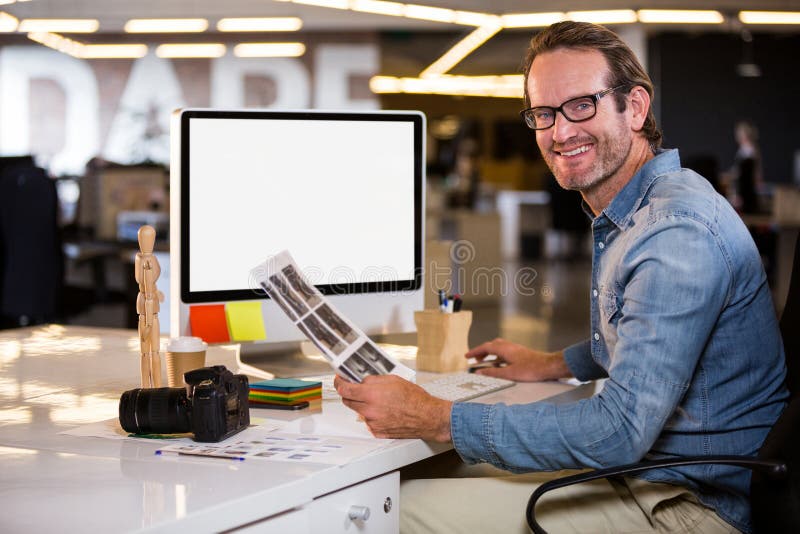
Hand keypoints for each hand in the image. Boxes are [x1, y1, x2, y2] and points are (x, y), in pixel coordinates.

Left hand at [334, 374, 452, 441]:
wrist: (426, 417)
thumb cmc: (415, 399)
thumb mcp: (393, 380)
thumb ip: (373, 380)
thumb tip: (361, 381)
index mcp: (371, 394)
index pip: (344, 389)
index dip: (339, 383)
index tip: (339, 380)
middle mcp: (369, 410)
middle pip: (348, 401)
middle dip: (350, 394)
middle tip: (358, 389)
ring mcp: (372, 423)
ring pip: (359, 412)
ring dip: (364, 405)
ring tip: (381, 402)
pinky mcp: (377, 432)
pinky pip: (369, 422)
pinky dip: (373, 416)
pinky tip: (385, 412)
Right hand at [465, 338, 570, 381]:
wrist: (548, 366)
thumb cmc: (531, 369)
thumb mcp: (509, 373)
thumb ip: (493, 373)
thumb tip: (480, 372)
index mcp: (504, 349)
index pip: (485, 347)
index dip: (475, 352)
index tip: (467, 356)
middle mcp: (509, 346)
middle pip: (491, 346)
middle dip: (482, 352)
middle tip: (475, 360)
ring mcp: (516, 349)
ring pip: (499, 348)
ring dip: (490, 354)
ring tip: (486, 363)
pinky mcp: (521, 353)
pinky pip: (505, 352)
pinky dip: (498, 356)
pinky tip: (500, 365)